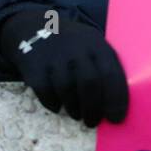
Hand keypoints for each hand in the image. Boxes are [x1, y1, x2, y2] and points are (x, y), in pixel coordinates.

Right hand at [0, 8, 128, 126]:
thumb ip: (104, 67)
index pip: (111, 73)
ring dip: (74, 108)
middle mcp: (77, 49)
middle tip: (93, 122)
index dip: (116, 98)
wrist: (34, 28)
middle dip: (93, 108)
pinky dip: (53, 103)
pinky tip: (58, 106)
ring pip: (67, 88)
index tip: (116, 118)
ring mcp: (54, 56)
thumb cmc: (73, 45)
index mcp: (97, 45)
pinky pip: (45, 90)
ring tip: (78, 115)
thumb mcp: (93, 45)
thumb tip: (116, 104)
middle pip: (89, 83)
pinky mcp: (33, 65)